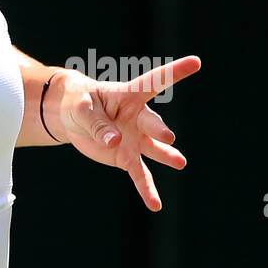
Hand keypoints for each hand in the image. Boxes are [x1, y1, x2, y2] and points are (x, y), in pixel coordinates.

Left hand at [52, 56, 200, 210]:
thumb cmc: (79, 103)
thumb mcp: (82, 109)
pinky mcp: (126, 157)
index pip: (155, 81)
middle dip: (158, 129)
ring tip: (180, 163)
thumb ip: (97, 124)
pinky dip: (146, 190)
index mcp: (128, 96)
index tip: (196, 62)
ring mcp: (135, 138)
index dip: (175, 71)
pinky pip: (139, 174)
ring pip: (153, 149)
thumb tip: (114, 142)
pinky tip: (155, 205)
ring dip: (165, 156)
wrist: (72, 117)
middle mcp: (137, 118)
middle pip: (150, 122)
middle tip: (167, 137)